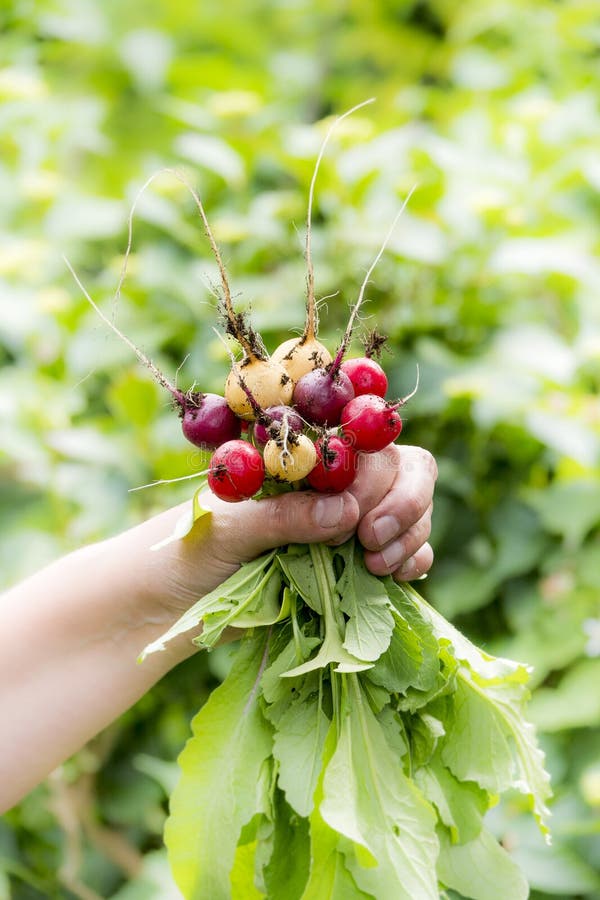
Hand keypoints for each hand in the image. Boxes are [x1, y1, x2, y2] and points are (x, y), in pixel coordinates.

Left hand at [143, 444, 436, 617]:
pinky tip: (399, 575)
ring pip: (412, 506)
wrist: (165, 606)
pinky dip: (413, 557)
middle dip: (402, 502)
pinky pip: (407, 548)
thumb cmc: (184, 553)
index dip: (374, 473)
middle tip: (371, 542)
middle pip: (400, 468)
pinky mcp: (354, 561)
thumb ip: (282, 517)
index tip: (358, 516)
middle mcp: (329, 481)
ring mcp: (346, 520)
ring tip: (376, 566)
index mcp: (297, 457)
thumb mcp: (227, 530)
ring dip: (410, 532)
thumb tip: (345, 511)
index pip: (361, 441)